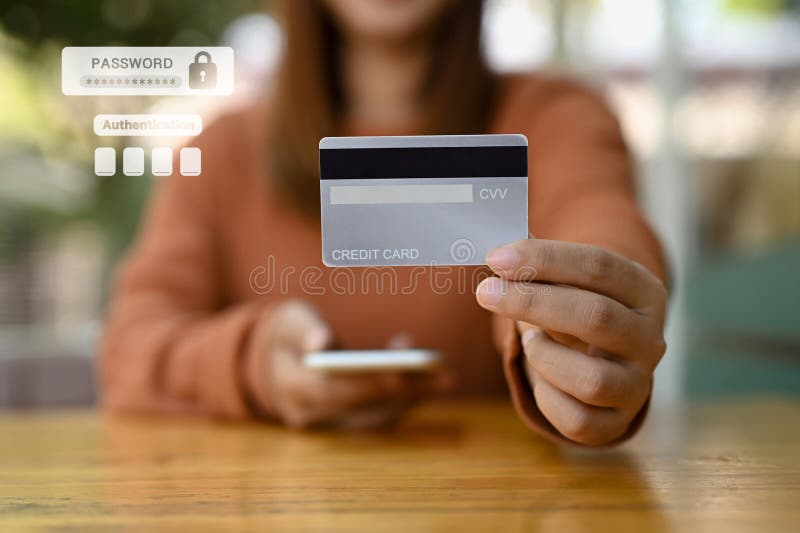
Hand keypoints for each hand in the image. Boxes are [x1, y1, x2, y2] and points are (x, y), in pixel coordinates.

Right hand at [249, 300, 448, 429]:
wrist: (276, 360)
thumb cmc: (288, 333)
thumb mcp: (288, 320)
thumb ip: (303, 329)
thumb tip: (322, 343)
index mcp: (290, 386)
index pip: (331, 393)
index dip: (366, 386)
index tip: (399, 372)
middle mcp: (307, 413)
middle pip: (360, 408)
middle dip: (401, 390)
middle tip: (441, 374)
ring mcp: (327, 424)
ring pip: (374, 418)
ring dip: (412, 399)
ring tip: (445, 377)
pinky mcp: (344, 424)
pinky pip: (378, 419)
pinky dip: (405, 402)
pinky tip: (429, 382)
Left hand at [475, 239, 666, 445]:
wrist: (602, 363)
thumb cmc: (575, 311)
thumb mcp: (569, 283)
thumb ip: (539, 269)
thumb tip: (498, 259)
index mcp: (644, 292)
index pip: (599, 266)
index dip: (545, 259)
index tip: (497, 259)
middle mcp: (649, 340)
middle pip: (595, 316)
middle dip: (532, 302)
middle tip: (486, 292)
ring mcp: (637, 385)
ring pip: (592, 379)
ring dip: (545, 356)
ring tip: (530, 342)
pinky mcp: (615, 423)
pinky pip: (577, 420)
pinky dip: (546, 398)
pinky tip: (540, 378)